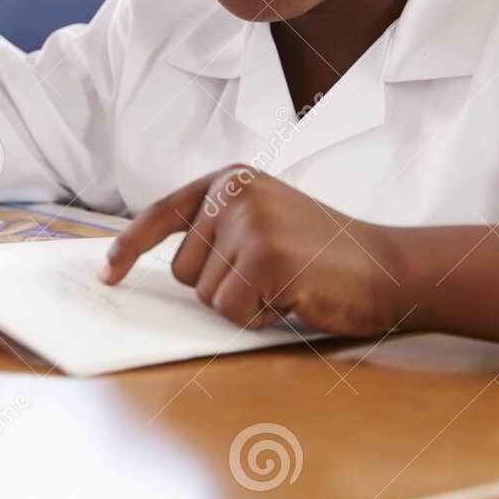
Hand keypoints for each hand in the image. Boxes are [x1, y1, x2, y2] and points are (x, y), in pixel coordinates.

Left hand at [102, 166, 403, 335]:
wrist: (389, 266)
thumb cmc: (324, 252)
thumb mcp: (265, 219)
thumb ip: (219, 230)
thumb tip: (164, 266)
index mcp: (232, 179)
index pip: (163, 213)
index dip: (130, 246)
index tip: (109, 272)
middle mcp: (236, 194)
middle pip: (185, 271)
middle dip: (222, 287)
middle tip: (272, 274)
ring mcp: (251, 224)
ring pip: (209, 298)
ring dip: (246, 305)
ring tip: (287, 282)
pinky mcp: (267, 259)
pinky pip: (235, 314)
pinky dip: (262, 319)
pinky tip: (294, 297)